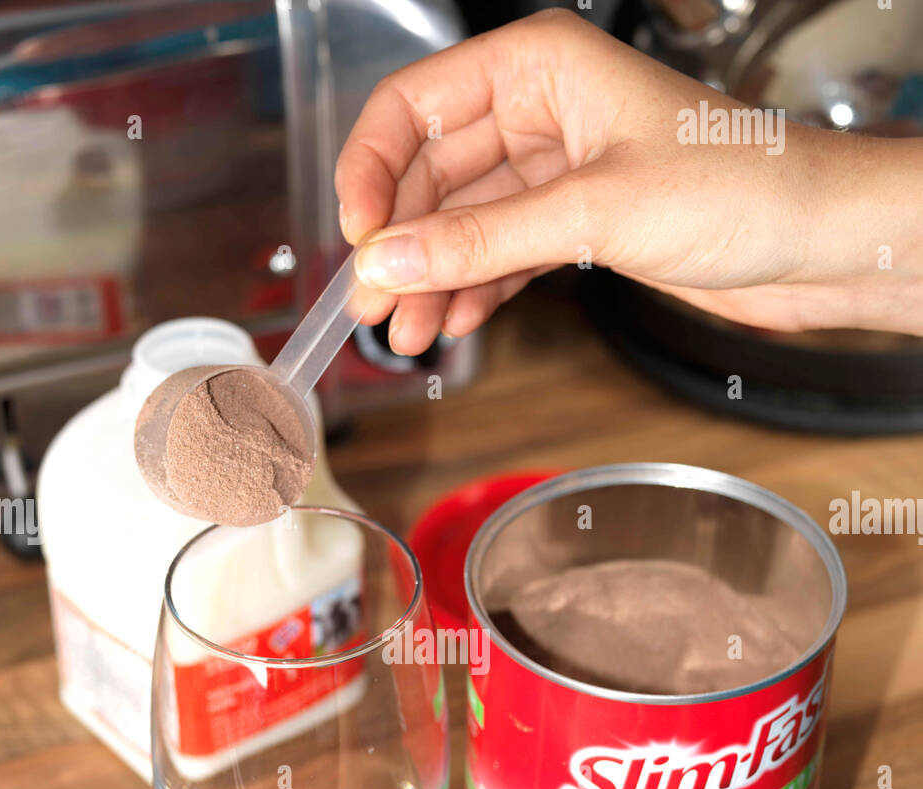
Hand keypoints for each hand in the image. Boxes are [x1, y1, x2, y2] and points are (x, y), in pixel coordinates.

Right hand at [335, 9, 922, 351]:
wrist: (816, 240)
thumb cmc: (738, 187)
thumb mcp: (594, 211)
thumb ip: (481, 239)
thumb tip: (386, 261)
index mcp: (540, 68)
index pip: (415, 108)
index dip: (373, 172)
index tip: (355, 240)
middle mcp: (541, 111)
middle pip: (431, 174)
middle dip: (399, 244)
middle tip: (370, 307)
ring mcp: (557, 171)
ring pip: (463, 224)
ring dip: (432, 280)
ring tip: (406, 336)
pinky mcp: (576, 225)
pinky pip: (500, 254)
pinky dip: (475, 291)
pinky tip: (454, 327)